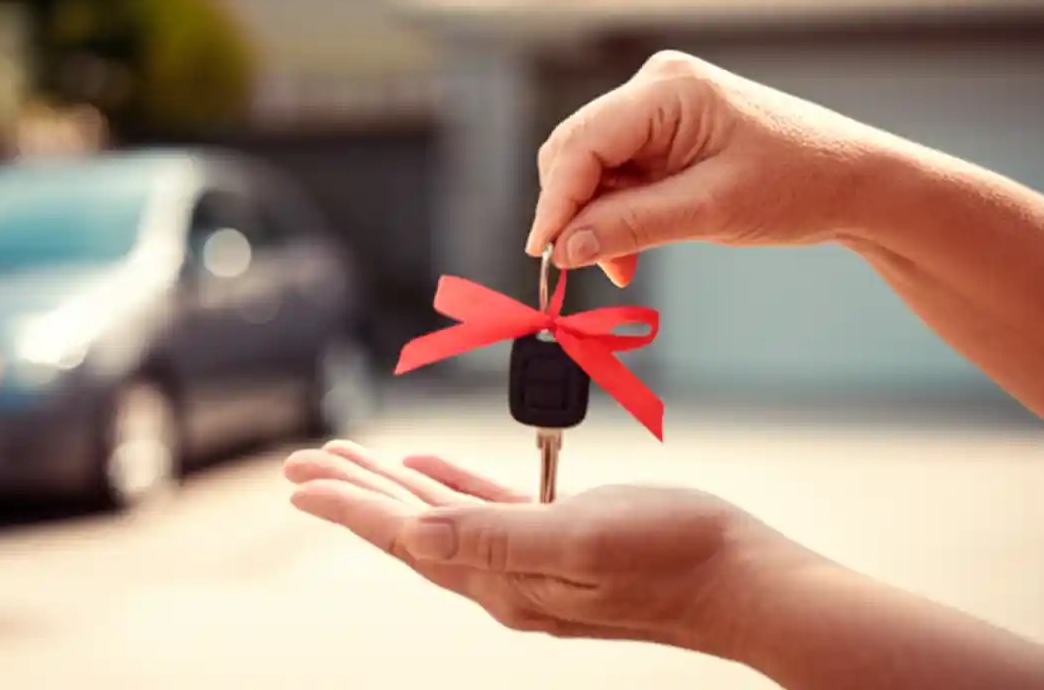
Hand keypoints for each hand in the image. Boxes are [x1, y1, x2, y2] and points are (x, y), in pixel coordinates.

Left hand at [283, 441, 812, 654]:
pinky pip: (485, 509)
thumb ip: (494, 537)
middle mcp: (504, 576)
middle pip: (408, 527)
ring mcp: (530, 563)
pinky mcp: (558, 544)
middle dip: (354, 492)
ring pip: (439, 516)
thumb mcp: (579, 538)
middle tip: (303, 462)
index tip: (299, 480)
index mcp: (500, 576)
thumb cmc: (675, 555)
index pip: (404, 536)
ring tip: (351, 461)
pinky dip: (451, 485)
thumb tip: (416, 538)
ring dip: (393, 487)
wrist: (745, 582)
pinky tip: (430, 469)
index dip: (348, 506)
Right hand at [528, 50, 904, 286]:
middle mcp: (654, 89)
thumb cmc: (798, 182)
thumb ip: (631, 226)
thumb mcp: (709, 210)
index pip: (582, 143)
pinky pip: (615, 176)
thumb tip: (566, 248)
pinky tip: (626, 250)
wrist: (851, 182)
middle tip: (583, 268)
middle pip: (576, 153)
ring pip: (590, 169)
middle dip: (572, 213)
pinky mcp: (663, 135)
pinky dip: (613, 216)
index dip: (555, 201)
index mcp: (667, 89)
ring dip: (593, 221)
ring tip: (618, 265)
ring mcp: (657, 110)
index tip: (544, 254)